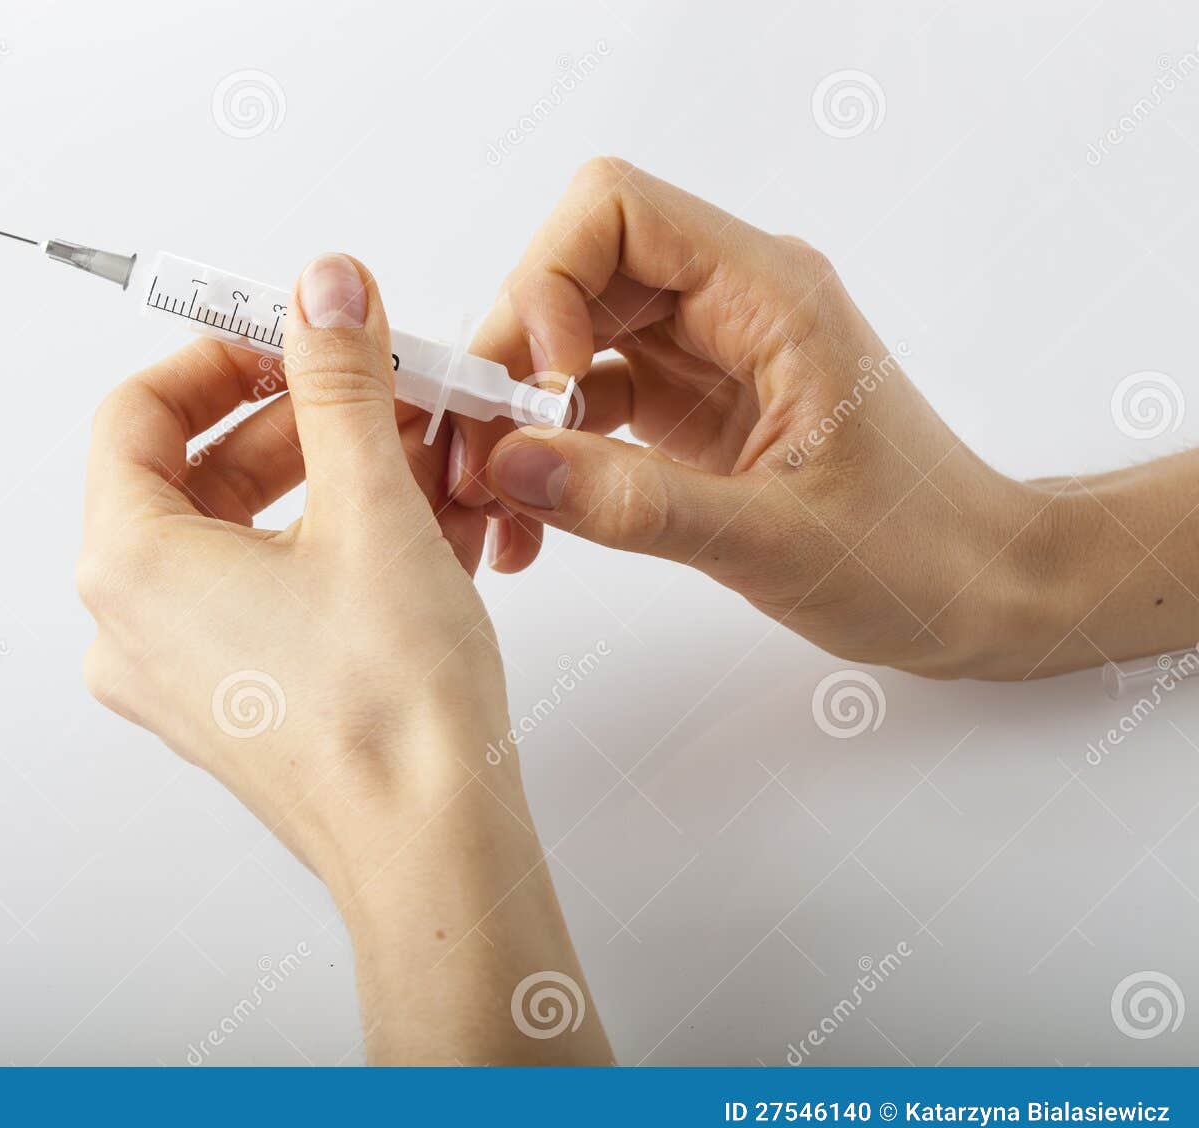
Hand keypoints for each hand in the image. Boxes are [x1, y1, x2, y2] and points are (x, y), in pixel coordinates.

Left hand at [78, 254, 610, 1062]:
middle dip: (297, 418)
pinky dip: (329, 548)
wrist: (433, 846)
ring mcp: (179, 673)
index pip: (138, 411)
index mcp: (129, 565)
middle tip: (376, 385)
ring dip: (327, 481)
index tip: (292, 332)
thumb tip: (324, 290)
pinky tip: (416, 527)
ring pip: (241, 535)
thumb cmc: (391, 708)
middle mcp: (132, 625)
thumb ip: (338, 381)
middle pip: (196, 471)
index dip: (219, 354)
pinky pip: (265, 594)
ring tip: (418, 456)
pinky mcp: (234, 703)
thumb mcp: (370, 506)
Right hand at [453, 157, 1133, 679]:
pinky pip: (587, 404)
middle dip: (508, 361)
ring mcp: (704, 353)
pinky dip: (546, 453)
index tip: (542, 390)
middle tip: (478, 461)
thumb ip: (638, 504)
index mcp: (768, 294)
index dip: (550, 281)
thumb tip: (512, 466)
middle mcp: (729, 304)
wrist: (977, 589)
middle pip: (570, 275)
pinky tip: (529, 522)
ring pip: (566, 341)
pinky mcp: (688, 406)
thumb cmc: (916, 554)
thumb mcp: (774, 539)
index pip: (614, 210)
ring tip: (491, 504)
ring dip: (514, 414)